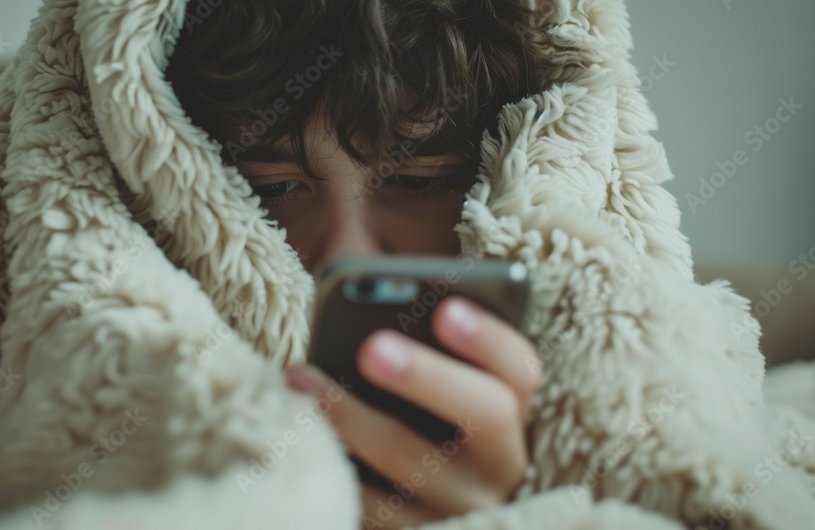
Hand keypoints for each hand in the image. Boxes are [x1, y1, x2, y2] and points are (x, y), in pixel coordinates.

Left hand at [285, 296, 541, 528]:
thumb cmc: (413, 415)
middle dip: (427, 376)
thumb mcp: (431, 379)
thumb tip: (366, 307)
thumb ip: (416, 341)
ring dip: (350, 417)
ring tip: (299, 379)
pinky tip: (294, 433)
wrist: (416, 501)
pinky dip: (332, 466)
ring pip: (413, 462)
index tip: (446, 310)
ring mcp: (463, 505)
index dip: (488, 339)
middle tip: (372, 347)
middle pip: (486, 413)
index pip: (521, 369)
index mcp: (510, 406)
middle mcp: (500, 459)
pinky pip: (373, 507)